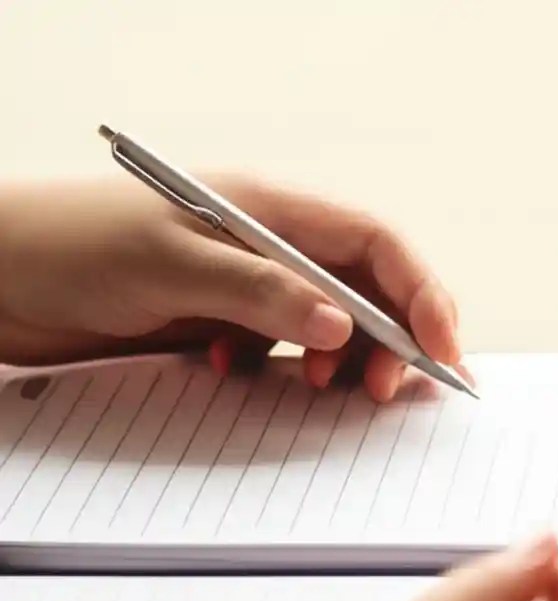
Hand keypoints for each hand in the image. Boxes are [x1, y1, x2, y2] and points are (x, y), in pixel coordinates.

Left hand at [0, 176, 458, 400]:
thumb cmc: (70, 245)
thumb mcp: (170, 265)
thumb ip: (260, 292)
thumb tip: (342, 323)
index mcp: (270, 209)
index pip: (376, 243)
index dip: (422, 293)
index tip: (442, 351)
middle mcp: (268, 244)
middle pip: (365, 288)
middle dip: (390, 339)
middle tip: (382, 390)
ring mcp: (245, 283)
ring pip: (327, 324)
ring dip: (336, 360)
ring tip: (316, 387)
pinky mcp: (219, 320)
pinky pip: (279, 348)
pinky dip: (279, 370)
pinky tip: (238, 376)